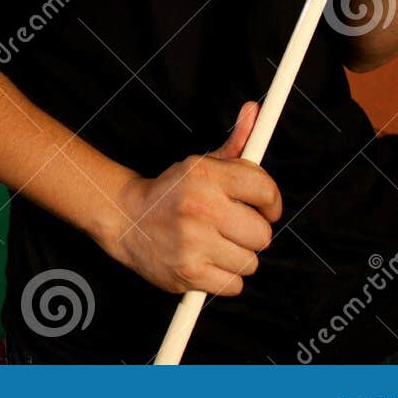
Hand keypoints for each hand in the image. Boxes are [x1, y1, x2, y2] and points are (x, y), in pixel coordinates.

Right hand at [102, 102, 281, 295]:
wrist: (126, 220)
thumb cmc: (172, 193)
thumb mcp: (200, 164)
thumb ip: (235, 144)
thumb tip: (255, 111)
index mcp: (206, 175)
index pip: (265, 190)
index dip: (272, 203)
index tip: (265, 209)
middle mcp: (200, 207)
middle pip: (263, 234)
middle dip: (252, 233)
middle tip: (232, 228)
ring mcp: (193, 242)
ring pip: (251, 262)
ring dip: (237, 257)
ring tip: (215, 245)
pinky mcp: (188, 272)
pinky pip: (234, 285)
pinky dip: (225, 278)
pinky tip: (207, 262)